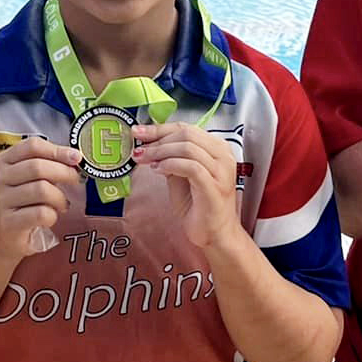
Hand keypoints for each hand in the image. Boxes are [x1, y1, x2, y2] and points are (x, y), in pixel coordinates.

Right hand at [0, 137, 78, 261]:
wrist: (6, 237)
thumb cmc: (25, 203)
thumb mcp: (32, 179)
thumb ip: (48, 164)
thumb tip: (75, 157)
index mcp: (4, 161)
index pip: (32, 146)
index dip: (57, 150)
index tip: (76, 158)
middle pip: (38, 167)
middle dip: (64, 173)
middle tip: (76, 180)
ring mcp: (1, 201)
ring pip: (42, 190)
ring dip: (60, 198)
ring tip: (62, 204)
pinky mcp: (8, 222)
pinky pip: (41, 213)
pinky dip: (53, 215)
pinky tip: (51, 217)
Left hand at [136, 122, 243, 249]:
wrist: (215, 233)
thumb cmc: (199, 204)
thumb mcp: (181, 174)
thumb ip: (171, 157)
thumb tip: (148, 144)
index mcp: (216, 148)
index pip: (186, 128)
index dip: (159, 128)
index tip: (138, 131)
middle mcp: (223, 155)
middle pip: (187, 134)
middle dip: (157, 139)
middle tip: (139, 149)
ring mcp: (221, 171)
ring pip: (188, 148)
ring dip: (161, 152)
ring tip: (146, 161)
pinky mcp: (215, 187)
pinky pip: (191, 167)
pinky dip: (171, 165)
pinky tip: (158, 170)